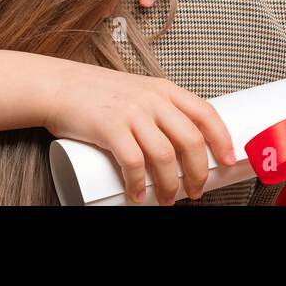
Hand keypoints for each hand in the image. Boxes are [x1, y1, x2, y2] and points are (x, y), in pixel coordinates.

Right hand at [41, 60, 236, 204]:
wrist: (58, 86)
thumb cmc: (98, 94)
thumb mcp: (136, 92)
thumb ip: (157, 110)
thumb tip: (179, 147)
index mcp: (163, 89)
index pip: (204, 113)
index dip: (221, 139)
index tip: (227, 161)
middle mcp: (152, 99)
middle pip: (190, 140)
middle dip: (198, 171)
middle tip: (196, 190)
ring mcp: (131, 113)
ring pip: (165, 156)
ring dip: (170, 184)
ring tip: (168, 199)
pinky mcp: (109, 128)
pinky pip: (133, 163)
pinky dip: (139, 184)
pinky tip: (138, 195)